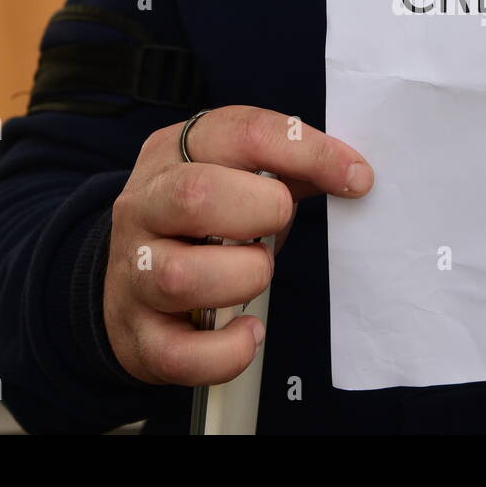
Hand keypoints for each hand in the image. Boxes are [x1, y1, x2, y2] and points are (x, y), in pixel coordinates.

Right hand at [104, 106, 373, 385]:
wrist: (130, 275)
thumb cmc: (202, 221)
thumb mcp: (236, 175)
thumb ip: (290, 168)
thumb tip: (353, 174)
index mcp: (174, 153)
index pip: (242, 133)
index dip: (308, 153)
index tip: (356, 177)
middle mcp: (144, 206)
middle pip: (195, 195)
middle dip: (261, 212)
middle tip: (277, 226)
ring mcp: (134, 272)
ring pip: (181, 276)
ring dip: (243, 278)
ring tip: (256, 275)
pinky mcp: (138, 335)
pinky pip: (178, 353)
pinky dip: (226, 350)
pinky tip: (247, 333)